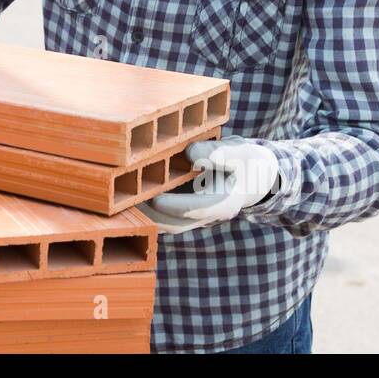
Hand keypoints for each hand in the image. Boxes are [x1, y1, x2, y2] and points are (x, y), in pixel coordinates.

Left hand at [137, 137, 279, 233]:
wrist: (255, 177)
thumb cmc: (247, 162)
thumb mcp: (240, 153)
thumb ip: (218, 154)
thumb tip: (189, 153)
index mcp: (224, 203)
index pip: (197, 209)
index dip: (175, 206)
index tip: (156, 197)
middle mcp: (208, 215)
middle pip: (175, 223)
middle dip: (151, 213)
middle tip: (127, 199)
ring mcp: (196, 217)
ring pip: (167, 223)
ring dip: (146, 214)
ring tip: (123, 199)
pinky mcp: (187, 212)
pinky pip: (165, 217)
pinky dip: (149, 209)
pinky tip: (130, 195)